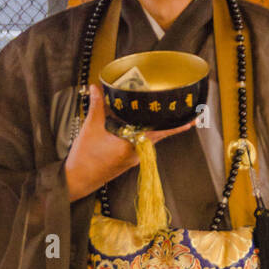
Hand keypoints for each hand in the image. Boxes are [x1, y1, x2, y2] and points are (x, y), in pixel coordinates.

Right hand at [65, 83, 197, 200]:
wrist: (76, 180)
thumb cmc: (84, 159)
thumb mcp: (91, 128)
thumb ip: (97, 106)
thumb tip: (97, 88)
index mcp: (132, 145)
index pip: (160, 133)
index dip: (177, 127)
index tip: (192, 120)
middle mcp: (136, 153)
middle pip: (155, 134)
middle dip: (163, 121)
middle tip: (174, 107)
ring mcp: (132, 158)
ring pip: (145, 138)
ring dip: (147, 126)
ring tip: (148, 111)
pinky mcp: (126, 160)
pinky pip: (136, 142)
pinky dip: (136, 132)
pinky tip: (129, 123)